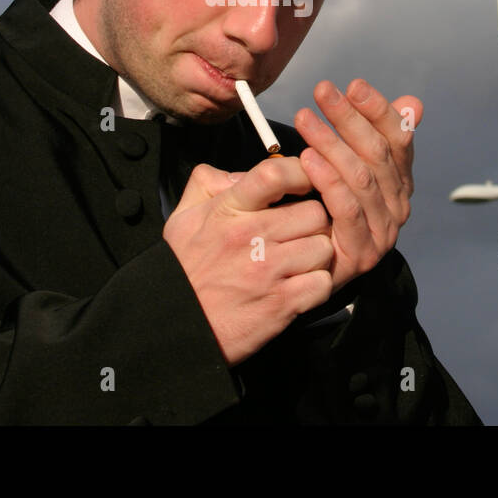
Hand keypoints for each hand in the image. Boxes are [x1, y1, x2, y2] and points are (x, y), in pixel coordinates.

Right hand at [162, 157, 334, 365]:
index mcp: (228, 210)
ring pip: (323, 247)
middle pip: (314, 212)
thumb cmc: (182, 270)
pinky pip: (322, 283)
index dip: (300, 173)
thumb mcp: (183, 217)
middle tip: (300, 231)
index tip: (303, 182)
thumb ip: (208, 184)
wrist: (174, 324)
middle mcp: (250, 236)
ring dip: (317, 254)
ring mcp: (267, 270)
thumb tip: (240, 174)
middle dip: (312, 221)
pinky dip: (316, 286)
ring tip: (299, 261)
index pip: (274, 174)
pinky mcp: (281, 304)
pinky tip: (300, 286)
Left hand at [294, 79, 421, 293]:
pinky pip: (347, 210)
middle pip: (377, 153)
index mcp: (399, 181)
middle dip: (348, 118)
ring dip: (331, 143)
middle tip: (322, 91)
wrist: (307, 269)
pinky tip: (307, 159)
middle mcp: (398, 205)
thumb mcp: (347, 166)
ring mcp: (383, 231)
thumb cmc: (323, 208)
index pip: (398, 139)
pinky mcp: (361, 253)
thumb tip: (413, 103)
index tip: (354, 85)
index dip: (378, 110)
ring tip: (304, 119)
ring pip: (361, 178)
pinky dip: (328, 181)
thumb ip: (376, 135)